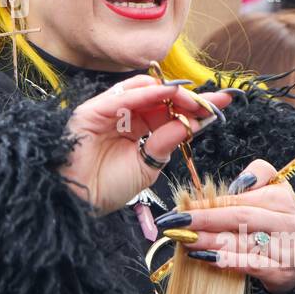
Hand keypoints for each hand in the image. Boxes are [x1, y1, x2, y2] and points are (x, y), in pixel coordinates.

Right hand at [60, 75, 231, 214]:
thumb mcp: (147, 167)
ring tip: (194, 101)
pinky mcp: (93, 110)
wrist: (73, 202)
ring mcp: (108, 111)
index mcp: (135, 132)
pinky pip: (123, 96)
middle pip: (159, 98)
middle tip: (212, 103)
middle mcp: (123, 117)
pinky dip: (148, 93)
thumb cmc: (104, 190)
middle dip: (187, 98)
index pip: (168, 112)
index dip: (193, 108)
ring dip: (172, 92)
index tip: (222, 105)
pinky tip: (169, 93)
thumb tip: (190, 123)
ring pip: (143, 90)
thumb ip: (165, 143)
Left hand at [161, 158, 294, 293]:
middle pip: (238, 217)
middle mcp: (288, 221)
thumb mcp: (273, 193)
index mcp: (282, 197)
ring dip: (208, 240)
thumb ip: (255, 178)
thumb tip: (231, 185)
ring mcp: (288, 248)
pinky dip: (226, 261)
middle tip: (174, 223)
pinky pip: (251, 264)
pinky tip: (205, 258)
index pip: (239, 197)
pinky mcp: (283, 272)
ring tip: (183, 239)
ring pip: (241, 241)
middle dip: (202, 219)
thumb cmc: (278, 224)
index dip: (207, 201)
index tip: (181, 206)